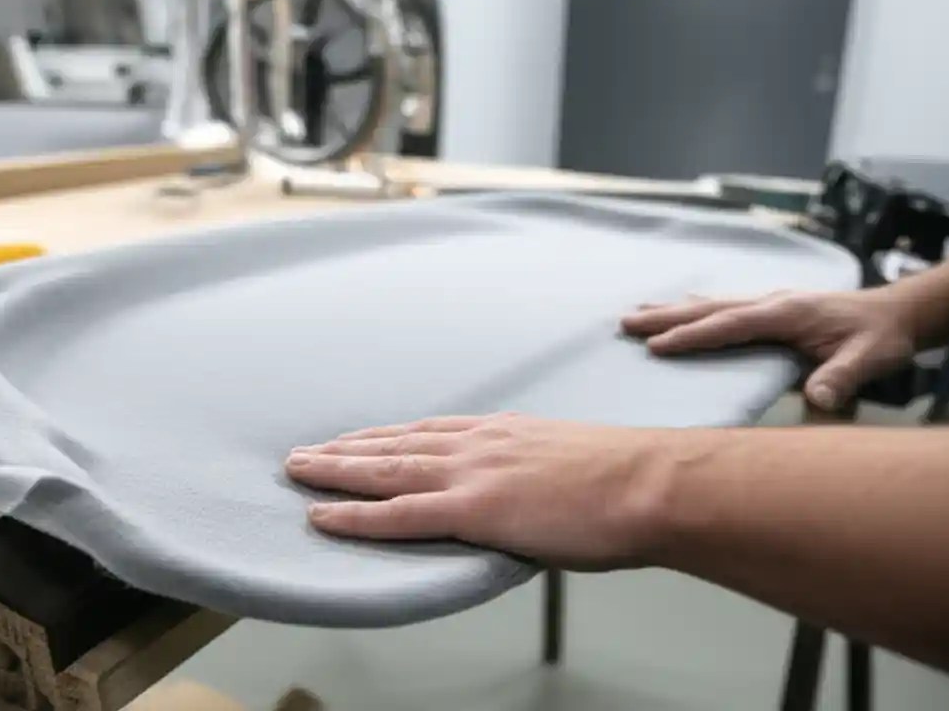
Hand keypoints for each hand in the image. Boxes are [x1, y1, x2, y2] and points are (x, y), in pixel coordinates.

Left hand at [285, 413, 679, 569]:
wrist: (652, 482)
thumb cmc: (629, 479)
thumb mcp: (576, 461)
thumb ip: (542, 473)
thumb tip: (539, 490)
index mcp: (502, 432)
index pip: (428, 431)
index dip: (384, 437)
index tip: (354, 439)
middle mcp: (478, 444)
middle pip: (394, 444)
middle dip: (344, 449)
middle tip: (303, 453)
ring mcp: (472, 474)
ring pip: (385, 471)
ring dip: (335, 473)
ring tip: (297, 473)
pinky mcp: (475, 509)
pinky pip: (399, 515)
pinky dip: (355, 516)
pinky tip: (322, 518)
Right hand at [620, 290, 916, 409]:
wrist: (899, 314)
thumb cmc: (882, 339)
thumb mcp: (871, 360)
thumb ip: (842, 378)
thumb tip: (818, 398)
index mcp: (787, 312)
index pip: (731, 324)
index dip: (694, 335)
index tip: (658, 346)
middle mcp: (772, 301)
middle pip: (709, 308)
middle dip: (666, 317)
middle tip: (626, 323)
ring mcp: (769, 302)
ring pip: (711, 304)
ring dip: (672, 310)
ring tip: (636, 314)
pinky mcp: (770, 309)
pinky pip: (722, 307)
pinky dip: (694, 309)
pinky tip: (679, 308)